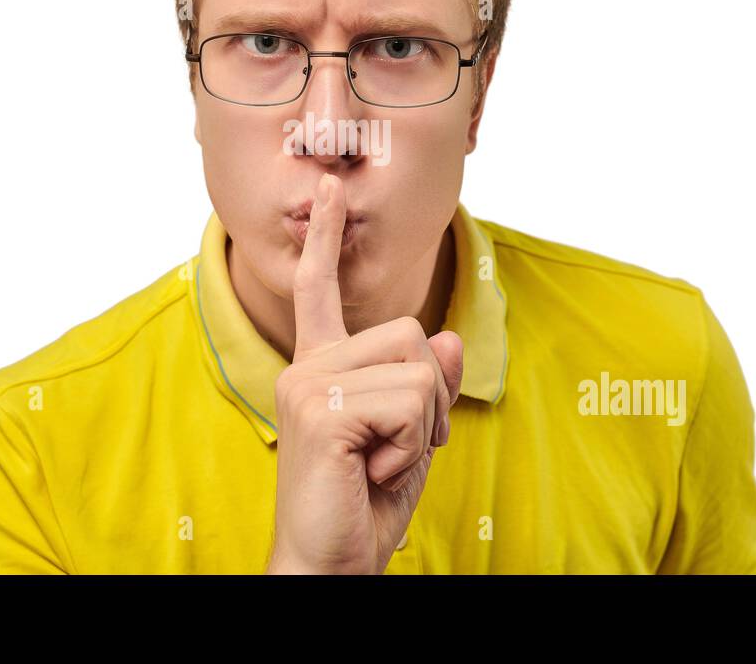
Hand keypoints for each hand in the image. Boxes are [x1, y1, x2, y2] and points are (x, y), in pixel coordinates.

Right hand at [266, 172, 464, 573]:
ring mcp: (308, 383)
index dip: (327, 240)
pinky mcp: (320, 410)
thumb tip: (448, 339)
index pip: (321, 291)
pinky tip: (372, 472)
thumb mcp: (412, 438)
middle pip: (411, 336)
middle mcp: (307, 365)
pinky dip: (411, 449)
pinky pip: (410, 402)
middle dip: (428, 401)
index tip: (330, 191)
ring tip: (379, 464)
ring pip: (418, 370)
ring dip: (421, 430)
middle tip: (393, 450)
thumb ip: (426, 386)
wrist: (330, 565)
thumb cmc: (364, 505)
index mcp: (321, 366)